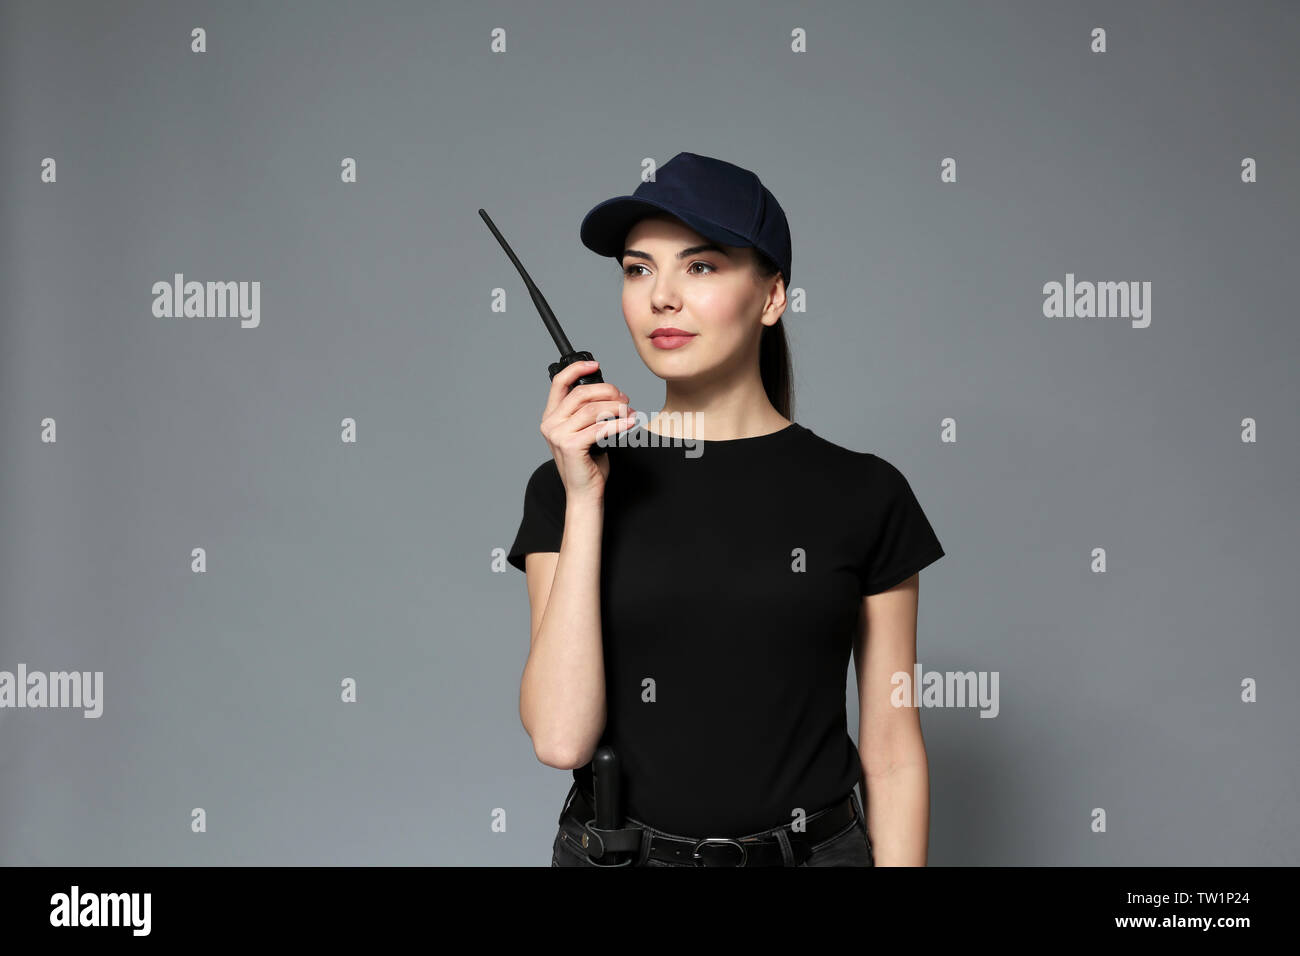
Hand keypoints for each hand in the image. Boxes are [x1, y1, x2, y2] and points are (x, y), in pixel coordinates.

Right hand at [539, 360, 635, 499]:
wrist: (584, 492)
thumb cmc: (588, 463)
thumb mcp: (584, 431)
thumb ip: (587, 412)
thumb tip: (610, 393)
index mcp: (551, 417)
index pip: (559, 383)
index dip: (577, 369)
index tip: (595, 365)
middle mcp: (550, 424)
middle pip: (581, 393)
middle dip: (607, 391)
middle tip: (625, 398)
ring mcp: (558, 435)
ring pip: (592, 409)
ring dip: (616, 407)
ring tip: (630, 411)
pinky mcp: (571, 446)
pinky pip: (600, 427)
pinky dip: (619, 422)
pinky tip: (631, 422)